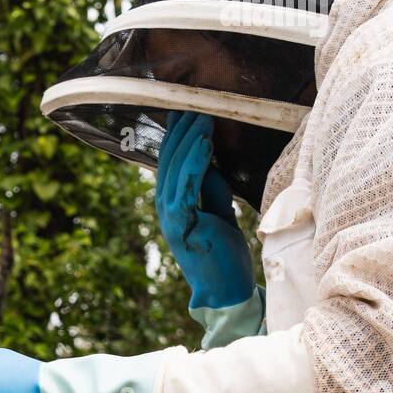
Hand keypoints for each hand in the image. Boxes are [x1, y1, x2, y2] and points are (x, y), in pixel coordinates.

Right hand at [156, 111, 254, 309]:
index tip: (189, 109)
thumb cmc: (224, 255)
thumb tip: (210, 161)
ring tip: (202, 115)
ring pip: (174, 170)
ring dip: (188, 140)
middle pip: (168, 161)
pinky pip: (185, 186)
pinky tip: (205, 142)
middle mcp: (165, 209)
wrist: (226, 290)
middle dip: (182, 130)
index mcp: (173, 205)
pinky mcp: (181, 225)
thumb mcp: (219, 212)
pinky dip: (194, 162)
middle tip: (195, 102)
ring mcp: (170, 218)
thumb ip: (211, 188)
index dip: (178, 135)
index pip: (171, 162)